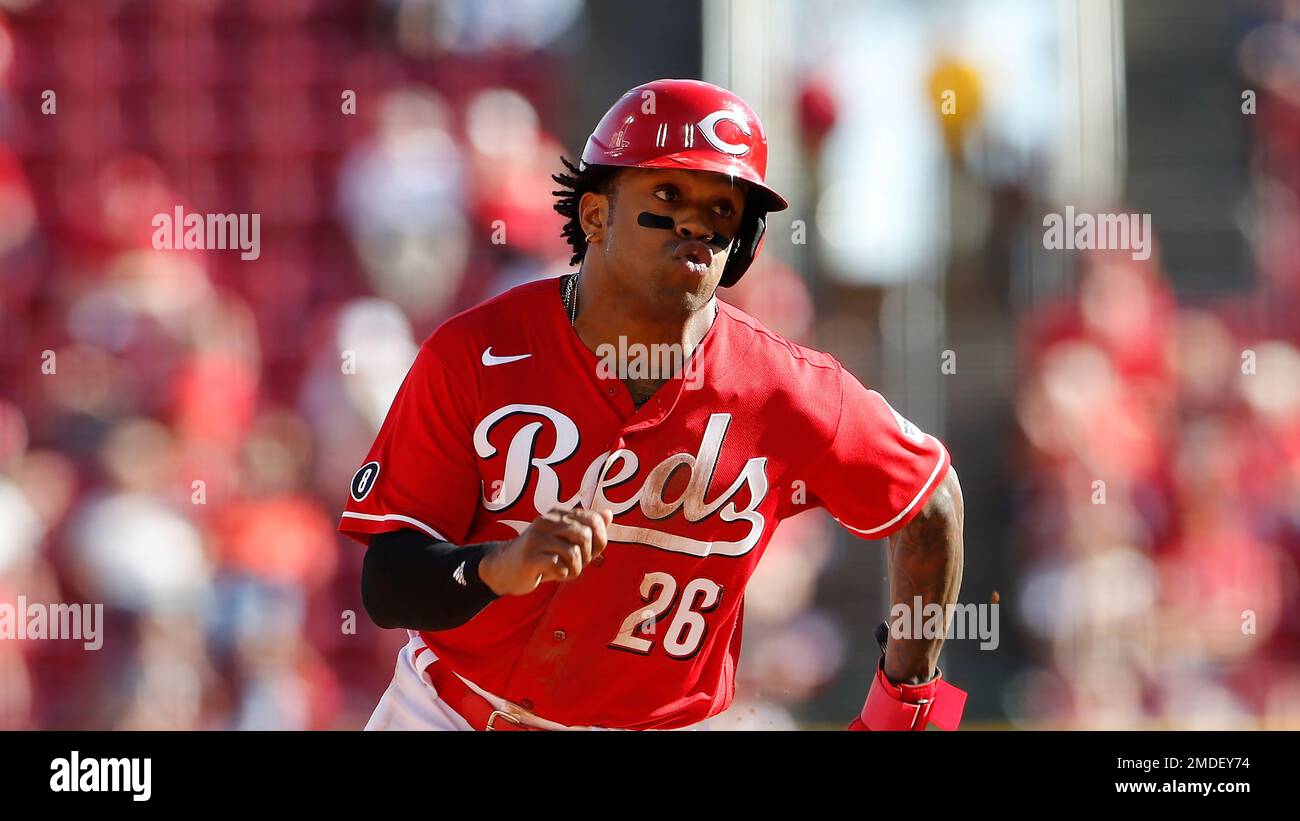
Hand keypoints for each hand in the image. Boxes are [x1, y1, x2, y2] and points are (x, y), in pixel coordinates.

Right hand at [478, 507, 613, 595]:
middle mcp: (547, 521)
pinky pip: (558, 565)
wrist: (504, 569)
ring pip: (573, 552)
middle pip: (585, 535)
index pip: (593, 520)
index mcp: (558, 514)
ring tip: (566, 572)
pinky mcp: (529, 557)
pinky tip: (554, 575)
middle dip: (587, 556)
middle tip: (576, 565)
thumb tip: (609, 514)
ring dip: (575, 568)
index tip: (589, 552)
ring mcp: (536, 538)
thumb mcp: (565, 540)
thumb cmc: (540, 556)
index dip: (599, 540)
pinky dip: (562, 574)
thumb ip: (587, 528)